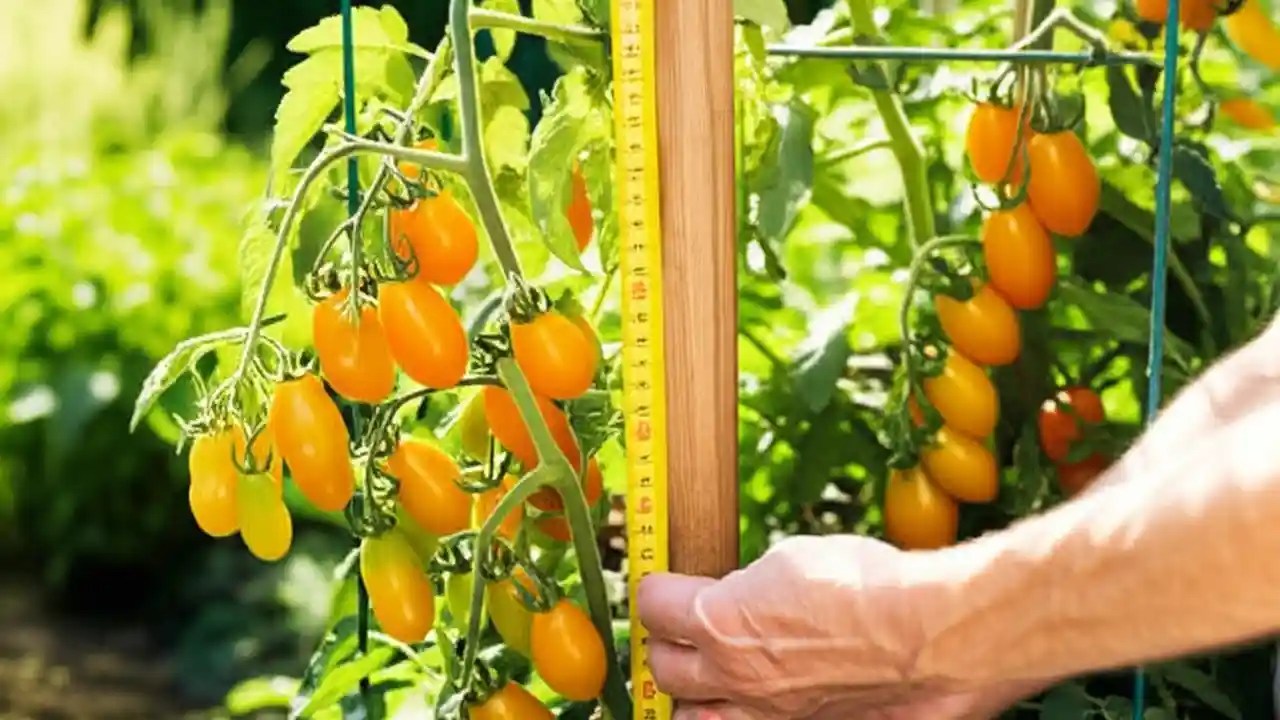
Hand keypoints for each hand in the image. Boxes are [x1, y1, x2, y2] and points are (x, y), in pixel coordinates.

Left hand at [636, 535, 1043, 718]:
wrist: (932, 636)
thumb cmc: (868, 587)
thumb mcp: (794, 561)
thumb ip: (753, 585)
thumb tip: (742, 592)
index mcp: (719, 621)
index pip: (652, 606)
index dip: (656, 591)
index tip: (663, 585)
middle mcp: (733, 675)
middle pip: (664, 667)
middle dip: (666, 644)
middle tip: (680, 627)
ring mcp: (766, 714)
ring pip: (694, 718)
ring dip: (694, 695)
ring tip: (709, 675)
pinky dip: (742, 715)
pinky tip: (759, 699)